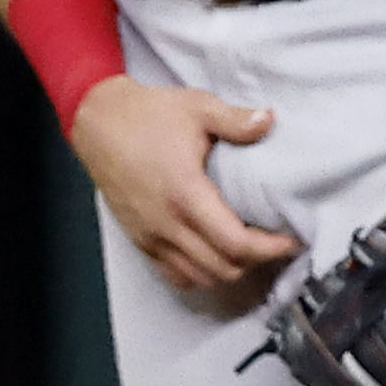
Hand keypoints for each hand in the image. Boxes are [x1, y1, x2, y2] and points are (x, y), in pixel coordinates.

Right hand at [72, 78, 299, 294]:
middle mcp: (166, 223)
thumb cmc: (147, 114)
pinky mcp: (139, 240)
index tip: (288, 240)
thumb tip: (270, 121)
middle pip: (222, 268)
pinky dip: (200, 274)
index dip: (268, 249)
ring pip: (199, 278)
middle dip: (255, 262)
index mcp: (185, 193)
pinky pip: (174, 275)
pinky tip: (215, 254)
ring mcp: (150, 236)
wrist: (97, 122)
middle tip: (274, 243)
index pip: (235, 243)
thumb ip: (236, 120)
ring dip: (229, 270)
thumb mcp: (197, 107)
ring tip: (248, 250)